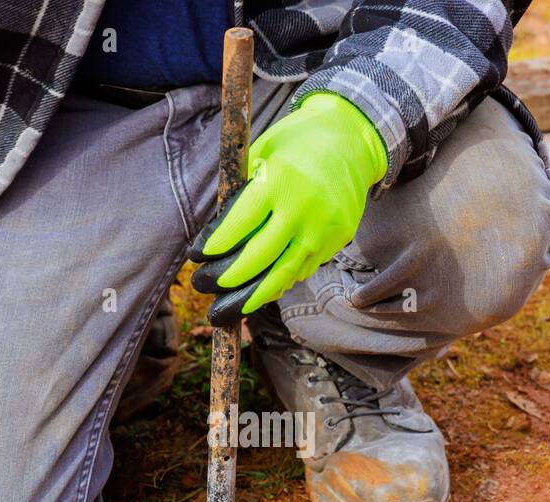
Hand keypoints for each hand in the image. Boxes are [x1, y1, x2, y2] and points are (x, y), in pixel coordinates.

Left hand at [189, 92, 387, 323]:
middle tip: (203, 285)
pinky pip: (302, 270)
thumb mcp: (262, 154)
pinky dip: (278, 283)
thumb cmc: (296, 144)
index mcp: (280, 181)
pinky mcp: (336, 241)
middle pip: (259, 258)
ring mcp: (323, 229)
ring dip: (252, 297)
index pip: (240, 224)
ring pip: (283, 275)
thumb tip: (217, 238)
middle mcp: (304, 209)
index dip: (215, 245)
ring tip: (227, 310)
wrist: (351, 142)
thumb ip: (242, 193)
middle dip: (227, 278)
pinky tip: (258, 291)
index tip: (197, 255)